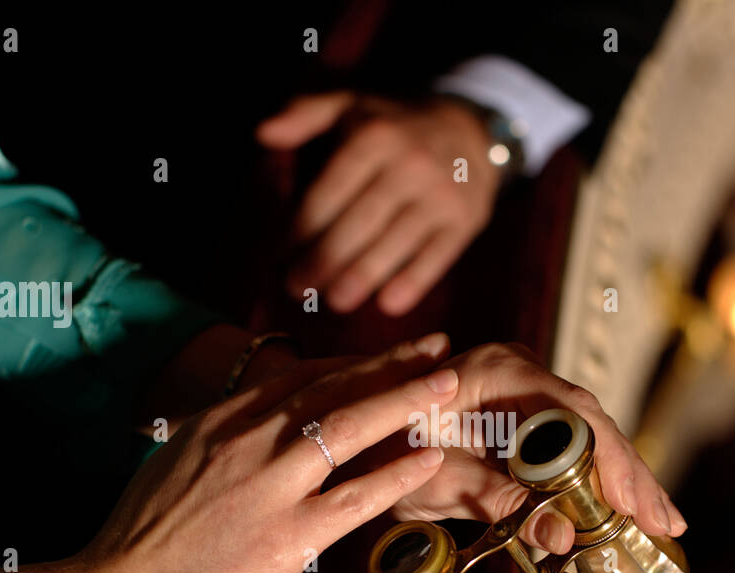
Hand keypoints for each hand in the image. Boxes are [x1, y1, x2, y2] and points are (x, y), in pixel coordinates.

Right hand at [0, 335, 456, 572]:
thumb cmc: (137, 547)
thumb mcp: (173, 470)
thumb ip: (218, 446)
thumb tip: (252, 439)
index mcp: (218, 422)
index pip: (300, 376)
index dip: (354, 362)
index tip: (392, 352)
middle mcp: (245, 441)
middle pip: (332, 386)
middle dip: (392, 364)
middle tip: (439, 348)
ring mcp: (267, 488)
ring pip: (349, 426)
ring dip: (405, 399)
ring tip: (450, 384)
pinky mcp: (284, 539)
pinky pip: (355, 498)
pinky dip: (398, 474)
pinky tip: (431, 459)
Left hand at [257, 92, 500, 314]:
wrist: (471, 132)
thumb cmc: (393, 128)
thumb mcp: (350, 106)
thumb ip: (303, 115)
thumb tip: (262, 133)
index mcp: (374, 137)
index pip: (329, 193)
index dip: (301, 230)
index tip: (280, 258)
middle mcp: (410, 164)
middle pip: (358, 223)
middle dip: (323, 260)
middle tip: (297, 289)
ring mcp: (441, 195)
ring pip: (394, 243)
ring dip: (360, 277)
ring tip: (334, 302)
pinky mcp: (465, 221)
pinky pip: (436, 257)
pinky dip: (413, 282)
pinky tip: (387, 304)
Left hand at [385, 341, 686, 552]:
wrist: (348, 432)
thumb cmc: (380, 446)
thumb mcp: (435, 479)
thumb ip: (498, 500)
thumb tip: (563, 536)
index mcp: (500, 372)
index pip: (574, 412)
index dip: (611, 461)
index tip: (633, 504)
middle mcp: (522, 376)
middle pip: (594, 425)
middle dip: (632, 477)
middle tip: (665, 525)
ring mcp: (526, 398)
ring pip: (590, 439)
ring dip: (625, 483)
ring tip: (663, 525)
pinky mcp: (523, 425)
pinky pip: (571, 452)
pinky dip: (598, 484)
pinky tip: (627, 512)